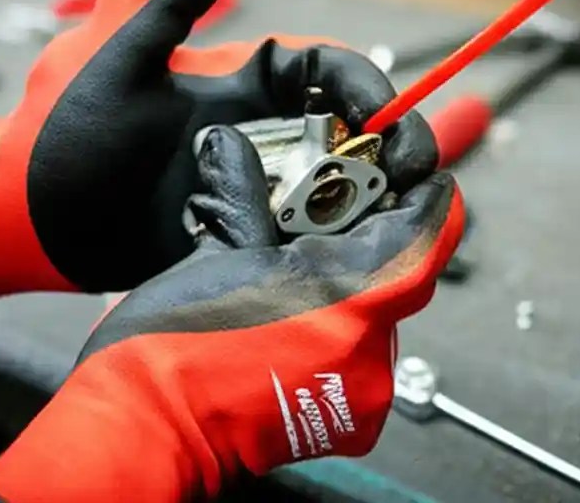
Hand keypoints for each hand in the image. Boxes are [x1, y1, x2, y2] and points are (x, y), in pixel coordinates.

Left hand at [0, 0, 436, 331]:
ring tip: (399, 228)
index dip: (369, 91)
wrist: (22, 222)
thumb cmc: (60, 132)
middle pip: (351, 135)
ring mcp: (252, 193)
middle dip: (393, 151)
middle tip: (413, 181)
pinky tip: (353, 264)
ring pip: (337, 192)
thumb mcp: (115, 57)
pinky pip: (303, 244)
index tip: (386, 123)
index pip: (328, 74)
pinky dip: (337, 248)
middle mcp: (257, 135)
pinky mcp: (241, 244)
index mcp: (240, 84)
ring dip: (375, 203)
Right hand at [0, 126, 464, 501]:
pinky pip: (363, 360)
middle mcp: (371, 346)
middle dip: (361, 244)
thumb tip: (237, 148)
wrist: (148, 431)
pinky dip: (336, 339)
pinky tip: (289, 332)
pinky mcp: (352, 419)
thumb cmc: (169, 352)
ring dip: (345, 295)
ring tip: (287, 288)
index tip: (404, 175)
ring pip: (378, 317)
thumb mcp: (217, 250)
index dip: (422, 193)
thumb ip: (246, 194)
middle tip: (316, 227)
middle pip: (400, 271)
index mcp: (348, 293)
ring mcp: (366, 389)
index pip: (431, 226)